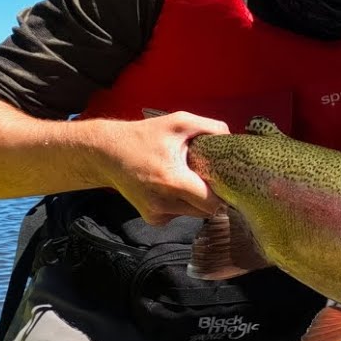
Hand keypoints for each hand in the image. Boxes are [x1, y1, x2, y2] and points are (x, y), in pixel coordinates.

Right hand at [89, 111, 229, 224]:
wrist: (107, 153)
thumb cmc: (144, 136)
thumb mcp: (179, 122)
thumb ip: (211, 127)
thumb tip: (233, 139)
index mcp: (172, 181)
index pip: (212, 203)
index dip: (221, 193)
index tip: (222, 179)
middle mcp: (163, 203)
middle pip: (206, 211)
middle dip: (210, 195)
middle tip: (204, 175)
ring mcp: (156, 214)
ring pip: (194, 214)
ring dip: (195, 199)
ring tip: (183, 177)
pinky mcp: (153, 218)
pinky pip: (180, 215)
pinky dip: (181, 204)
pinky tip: (170, 187)